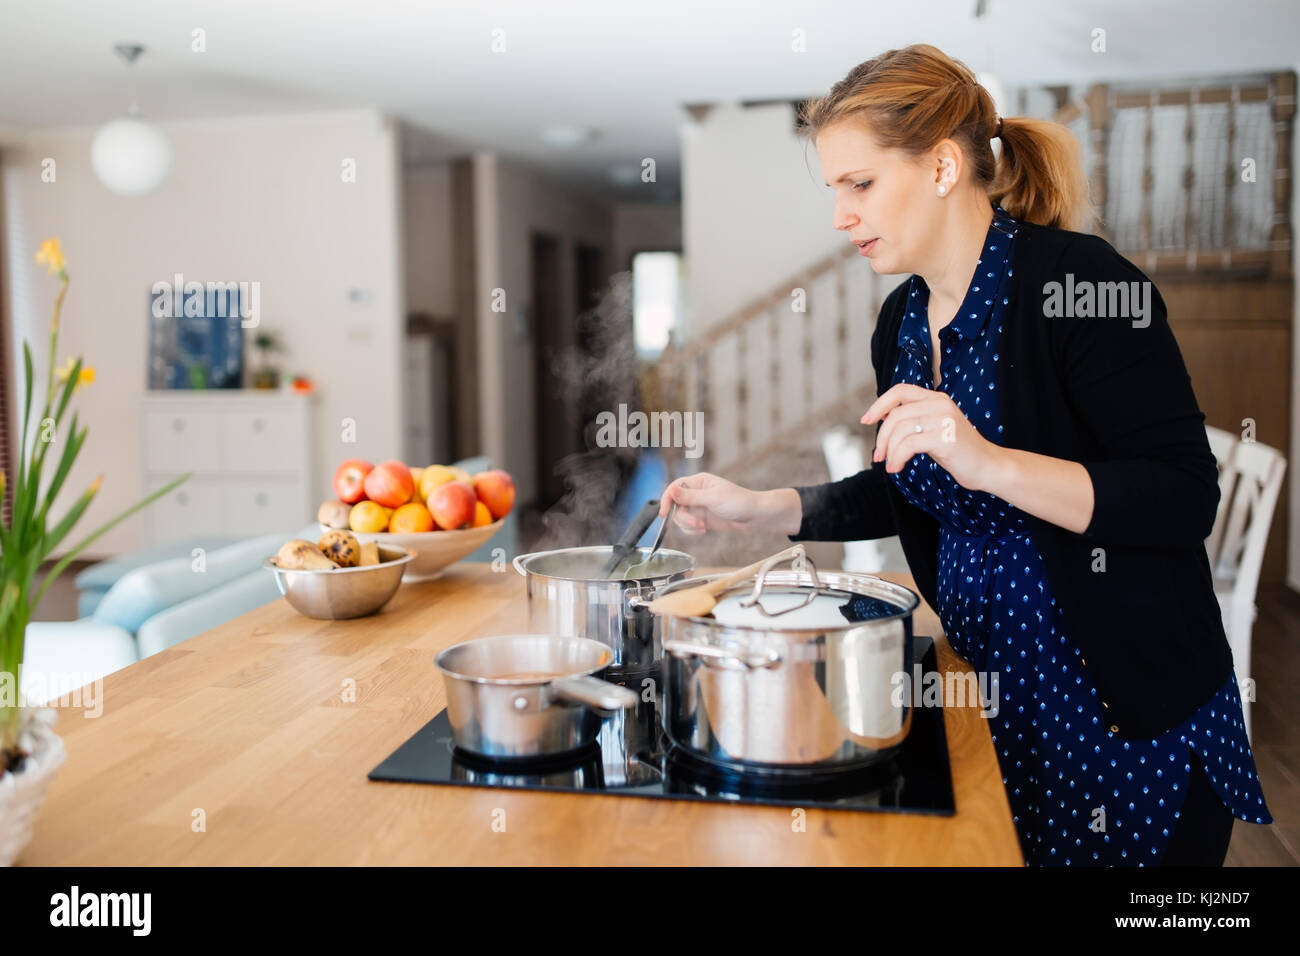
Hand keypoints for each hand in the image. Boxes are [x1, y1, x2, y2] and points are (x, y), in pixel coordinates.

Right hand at [660, 473, 767, 534]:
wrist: (754, 516)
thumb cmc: (739, 501)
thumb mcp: (713, 498)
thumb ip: (690, 496)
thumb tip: (671, 491)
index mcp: (698, 482)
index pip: (674, 488)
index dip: (666, 499)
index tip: (663, 513)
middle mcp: (696, 493)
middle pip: (675, 505)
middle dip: (682, 517)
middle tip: (696, 524)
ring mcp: (698, 506)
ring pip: (680, 517)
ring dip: (688, 525)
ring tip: (702, 528)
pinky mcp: (702, 518)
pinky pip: (688, 525)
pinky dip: (691, 530)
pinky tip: (703, 530)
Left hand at [861, 383, 1004, 491]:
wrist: (988, 466)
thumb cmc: (958, 451)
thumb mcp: (932, 429)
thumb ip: (912, 421)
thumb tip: (881, 419)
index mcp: (936, 398)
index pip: (900, 390)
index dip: (879, 403)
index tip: (866, 420)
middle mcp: (940, 404)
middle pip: (896, 414)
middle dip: (882, 437)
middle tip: (878, 456)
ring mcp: (944, 419)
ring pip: (900, 430)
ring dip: (889, 451)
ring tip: (890, 466)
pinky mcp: (946, 437)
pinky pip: (909, 445)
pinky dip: (898, 458)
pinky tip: (897, 468)